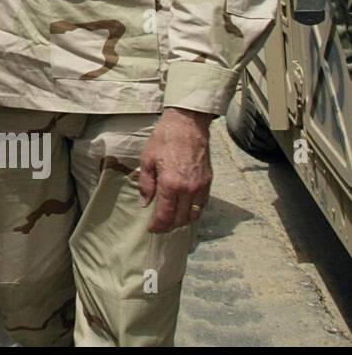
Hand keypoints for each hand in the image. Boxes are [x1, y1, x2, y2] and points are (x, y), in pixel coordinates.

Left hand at [138, 107, 212, 232]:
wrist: (187, 125)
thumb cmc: (164, 140)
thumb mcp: (147, 160)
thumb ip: (146, 185)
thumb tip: (145, 203)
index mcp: (171, 184)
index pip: (166, 215)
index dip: (158, 226)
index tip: (152, 229)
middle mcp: (189, 189)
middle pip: (181, 219)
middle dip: (169, 226)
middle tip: (159, 226)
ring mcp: (201, 186)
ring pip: (194, 214)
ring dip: (182, 221)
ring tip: (171, 220)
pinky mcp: (208, 181)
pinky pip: (202, 204)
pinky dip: (192, 211)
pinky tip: (183, 208)